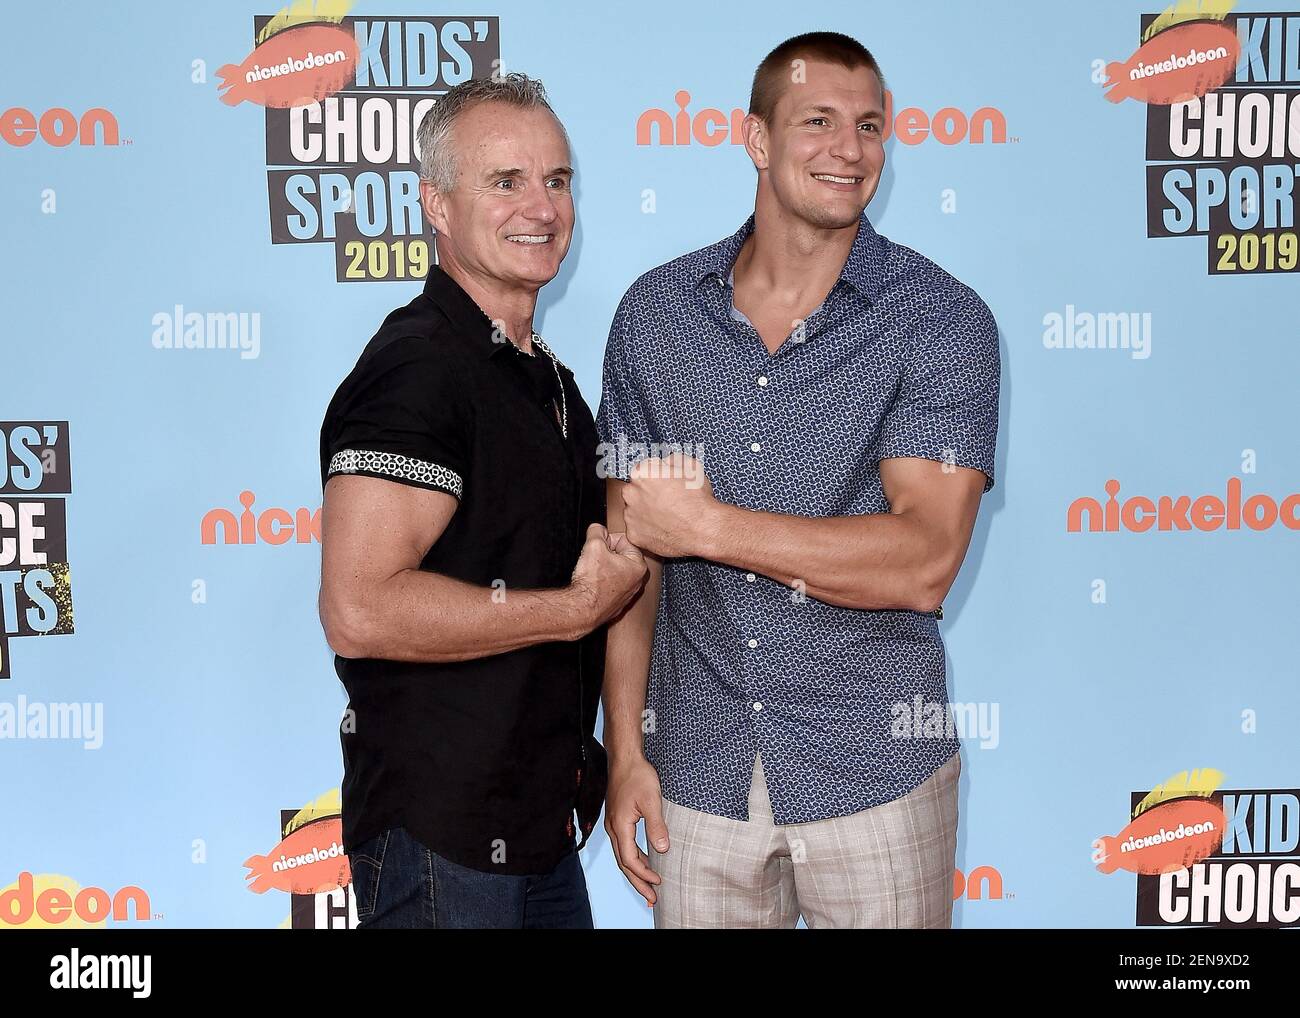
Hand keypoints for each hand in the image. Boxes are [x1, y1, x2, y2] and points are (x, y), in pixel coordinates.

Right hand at [569, 523, 647, 631]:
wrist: (582, 609)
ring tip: (593, 573)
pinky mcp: (618, 603)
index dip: (607, 541)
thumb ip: (597, 531)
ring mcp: (629, 594)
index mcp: (639, 565)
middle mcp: (638, 581)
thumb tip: (598, 528)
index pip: (624, 541)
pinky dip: (602, 583)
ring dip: (604, 568)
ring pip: (615, 571)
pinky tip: (594, 585)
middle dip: (606, 554)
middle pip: (621, 555)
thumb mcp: (593, 544)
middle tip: (595, 560)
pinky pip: (610, 586)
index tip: (599, 548)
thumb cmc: (591, 581)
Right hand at [604, 754, 669, 905]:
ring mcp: (614, 825)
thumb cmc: (637, 776)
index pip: (630, 860)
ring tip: (649, 886)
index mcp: (620, 826)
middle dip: (638, 882)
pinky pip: (625, 846)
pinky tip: (645, 862)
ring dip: (636, 872)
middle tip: (651, 900)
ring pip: (623, 856)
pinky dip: (635, 859)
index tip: (659, 882)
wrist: (625, 758)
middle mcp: (614, 829)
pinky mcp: (618, 820)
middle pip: (624, 864)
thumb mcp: (651, 800)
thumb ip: (656, 825)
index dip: (644, 874)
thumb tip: (662, 849)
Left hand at [622, 453, 716, 557]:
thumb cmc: (697, 500)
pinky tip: (663, 529)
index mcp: (642, 473)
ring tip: (667, 517)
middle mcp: (631, 493)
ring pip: (634, 511)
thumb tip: (667, 462)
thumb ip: (671, 461)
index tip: (662, 484)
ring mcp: (630, 516)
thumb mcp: (690, 467)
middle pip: (634, 491)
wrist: (702, 530)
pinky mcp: (633, 535)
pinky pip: (637, 530)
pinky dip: (647, 530)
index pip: (641, 471)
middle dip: (647, 495)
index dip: (654, 478)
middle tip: (666, 502)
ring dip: (646, 513)